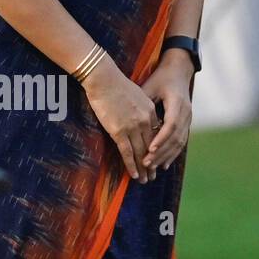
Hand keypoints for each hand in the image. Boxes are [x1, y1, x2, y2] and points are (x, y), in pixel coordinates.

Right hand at [79, 55, 159, 182]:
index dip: (155, 149)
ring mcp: (132, 127)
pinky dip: (131, 165)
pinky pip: (127, 153)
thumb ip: (139, 105)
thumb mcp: (135, 92)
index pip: (155, 134)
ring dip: (144, 169)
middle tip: (153, 176)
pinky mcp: (119, 131)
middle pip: (151, 147)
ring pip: (141, 153)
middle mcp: (145, 121)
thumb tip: (138, 113)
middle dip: (152, 163)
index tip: (156, 158)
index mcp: (150, 110)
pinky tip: (134, 174)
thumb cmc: (114, 81)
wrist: (102, 77)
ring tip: (145, 180)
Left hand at [139, 51, 193, 176]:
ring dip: (166, 156)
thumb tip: (126, 115)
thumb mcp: (150, 86)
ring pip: (179, 142)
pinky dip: (172, 153)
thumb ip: (143, 102)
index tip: (149, 150)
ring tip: (153, 167)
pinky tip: (164, 163)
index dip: (160, 139)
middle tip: (147, 164)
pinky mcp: (187, 123)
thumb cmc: (160, 78)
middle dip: (161, 152)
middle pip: (175, 138)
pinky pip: (181, 141)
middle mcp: (186, 112)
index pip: (170, 125)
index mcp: (177, 102)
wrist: (178, 71)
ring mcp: (189, 119)